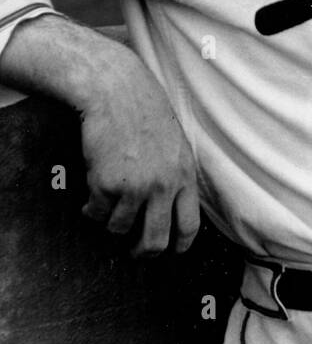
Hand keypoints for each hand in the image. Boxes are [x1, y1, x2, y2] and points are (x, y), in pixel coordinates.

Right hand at [78, 59, 199, 258]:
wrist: (117, 90)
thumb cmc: (145, 112)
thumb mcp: (175, 143)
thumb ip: (175, 176)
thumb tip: (171, 210)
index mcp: (184, 175)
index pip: (189, 226)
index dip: (178, 246)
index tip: (170, 252)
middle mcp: (163, 185)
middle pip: (155, 241)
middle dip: (142, 252)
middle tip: (133, 250)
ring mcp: (135, 187)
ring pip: (119, 229)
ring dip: (110, 222)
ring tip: (107, 205)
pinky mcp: (106, 184)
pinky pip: (96, 213)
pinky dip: (91, 209)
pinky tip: (91, 196)